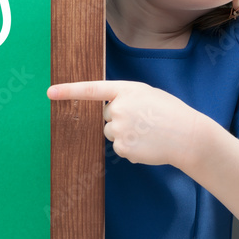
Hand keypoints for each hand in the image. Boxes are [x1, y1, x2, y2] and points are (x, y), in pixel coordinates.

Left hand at [47, 80, 198, 165]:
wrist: (189, 136)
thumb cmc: (170, 112)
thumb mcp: (148, 95)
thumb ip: (126, 98)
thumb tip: (108, 113)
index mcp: (126, 90)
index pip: (91, 90)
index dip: (68, 91)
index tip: (49, 93)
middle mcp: (119, 108)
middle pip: (105, 115)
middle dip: (120, 118)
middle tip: (143, 120)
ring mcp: (119, 129)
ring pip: (111, 133)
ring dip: (125, 134)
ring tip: (148, 132)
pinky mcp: (122, 148)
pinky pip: (119, 148)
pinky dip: (131, 148)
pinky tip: (147, 144)